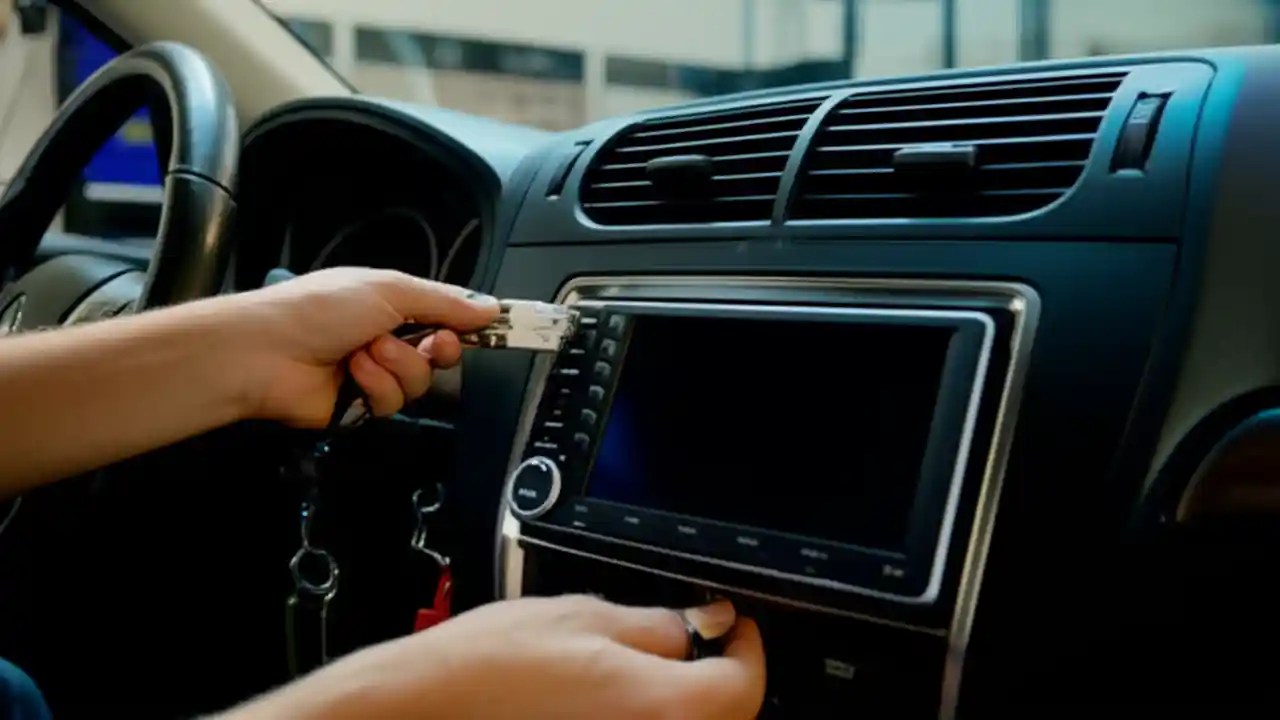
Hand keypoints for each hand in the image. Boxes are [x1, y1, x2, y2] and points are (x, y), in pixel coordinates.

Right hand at [224, 595, 765, 719]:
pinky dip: (646, 719)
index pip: (743, 685)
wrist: (425, 709)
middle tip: (698, 644)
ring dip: (686, 703)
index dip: (747, 649)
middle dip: (722, 680)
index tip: (732, 625)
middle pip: (725, 718)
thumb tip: (702, 622)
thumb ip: (656, 625)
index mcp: (659, 704)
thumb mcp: (583, 616)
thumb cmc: (490, 664)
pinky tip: (616, 700)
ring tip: (651, 670)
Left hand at [229, 267, 499, 426]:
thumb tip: (491, 307)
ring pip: (419, 382)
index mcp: (391, 303)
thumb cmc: (320, 308)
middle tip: (430, 342)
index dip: (467, 325)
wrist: (265, 351)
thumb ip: (444, 301)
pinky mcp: (359, 407)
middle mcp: (385, 338)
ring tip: (365, 352)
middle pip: (440, 355)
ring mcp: (372, 374)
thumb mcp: (390, 290)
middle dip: (437, 349)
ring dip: (398, 366)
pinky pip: (392, 404)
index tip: (493, 330)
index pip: (445, 316)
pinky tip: (352, 374)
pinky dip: (376, 387)